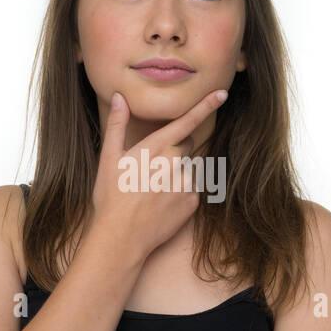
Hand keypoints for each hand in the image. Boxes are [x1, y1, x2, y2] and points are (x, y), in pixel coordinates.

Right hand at [91, 88, 228, 263]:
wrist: (122, 236)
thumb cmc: (111, 196)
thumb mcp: (108, 158)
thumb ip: (118, 125)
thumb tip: (120, 97)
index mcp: (156, 147)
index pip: (187, 121)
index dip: (206, 105)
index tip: (222, 94)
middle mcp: (175, 161)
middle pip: (185, 145)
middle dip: (173, 150)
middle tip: (150, 169)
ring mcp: (186, 182)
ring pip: (187, 168)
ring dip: (175, 174)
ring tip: (152, 191)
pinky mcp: (192, 201)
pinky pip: (191, 189)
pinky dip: (179, 193)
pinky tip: (161, 203)